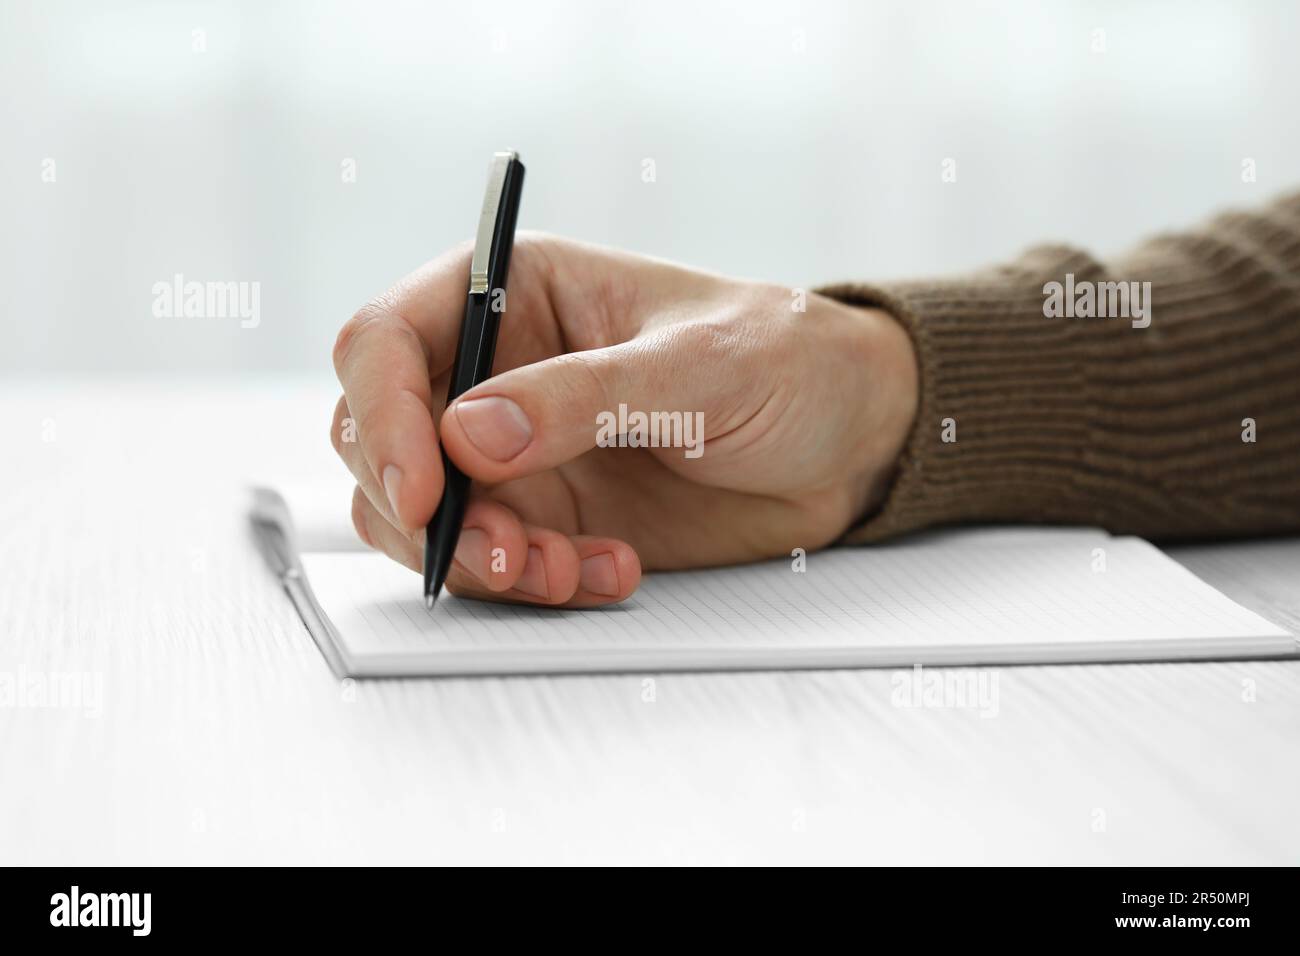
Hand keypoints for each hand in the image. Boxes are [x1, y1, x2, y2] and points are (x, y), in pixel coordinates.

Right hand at [331, 234, 916, 606]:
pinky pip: (493, 562)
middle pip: (377, 438)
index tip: (424, 490)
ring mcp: (515, 450)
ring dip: (475, 559)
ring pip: (421, 515)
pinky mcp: (548, 513)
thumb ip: (584, 396)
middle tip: (501, 552)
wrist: (846, 438)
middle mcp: (495, 371)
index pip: (386, 341)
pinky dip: (532, 583)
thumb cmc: (786, 360)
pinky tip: (607, 571)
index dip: (384, 417)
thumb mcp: (699, 364)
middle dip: (422, 509)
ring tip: (561, 570)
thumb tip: (469, 435)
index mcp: (514, 294)